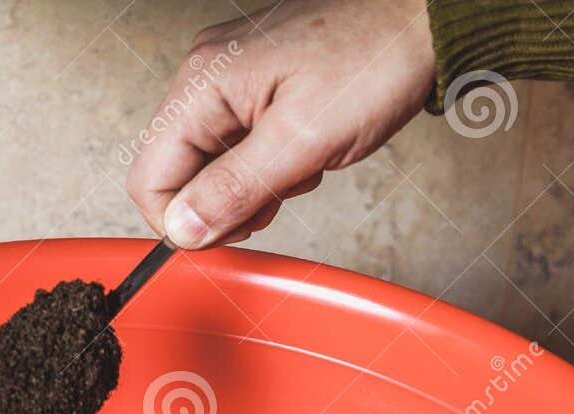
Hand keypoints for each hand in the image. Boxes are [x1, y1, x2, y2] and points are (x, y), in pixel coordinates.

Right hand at [127, 0, 435, 248]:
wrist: (423, 20)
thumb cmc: (375, 61)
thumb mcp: (303, 140)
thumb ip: (235, 189)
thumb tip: (182, 231)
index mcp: (204, 84)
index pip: (149, 179)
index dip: (182, 223)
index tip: (229, 234)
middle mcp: (206, 77)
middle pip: (177, 174)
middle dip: (225, 202)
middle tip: (278, 195)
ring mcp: (230, 80)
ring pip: (210, 166)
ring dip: (252, 186)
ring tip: (301, 165)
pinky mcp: (256, 86)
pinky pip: (240, 148)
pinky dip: (269, 166)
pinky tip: (304, 152)